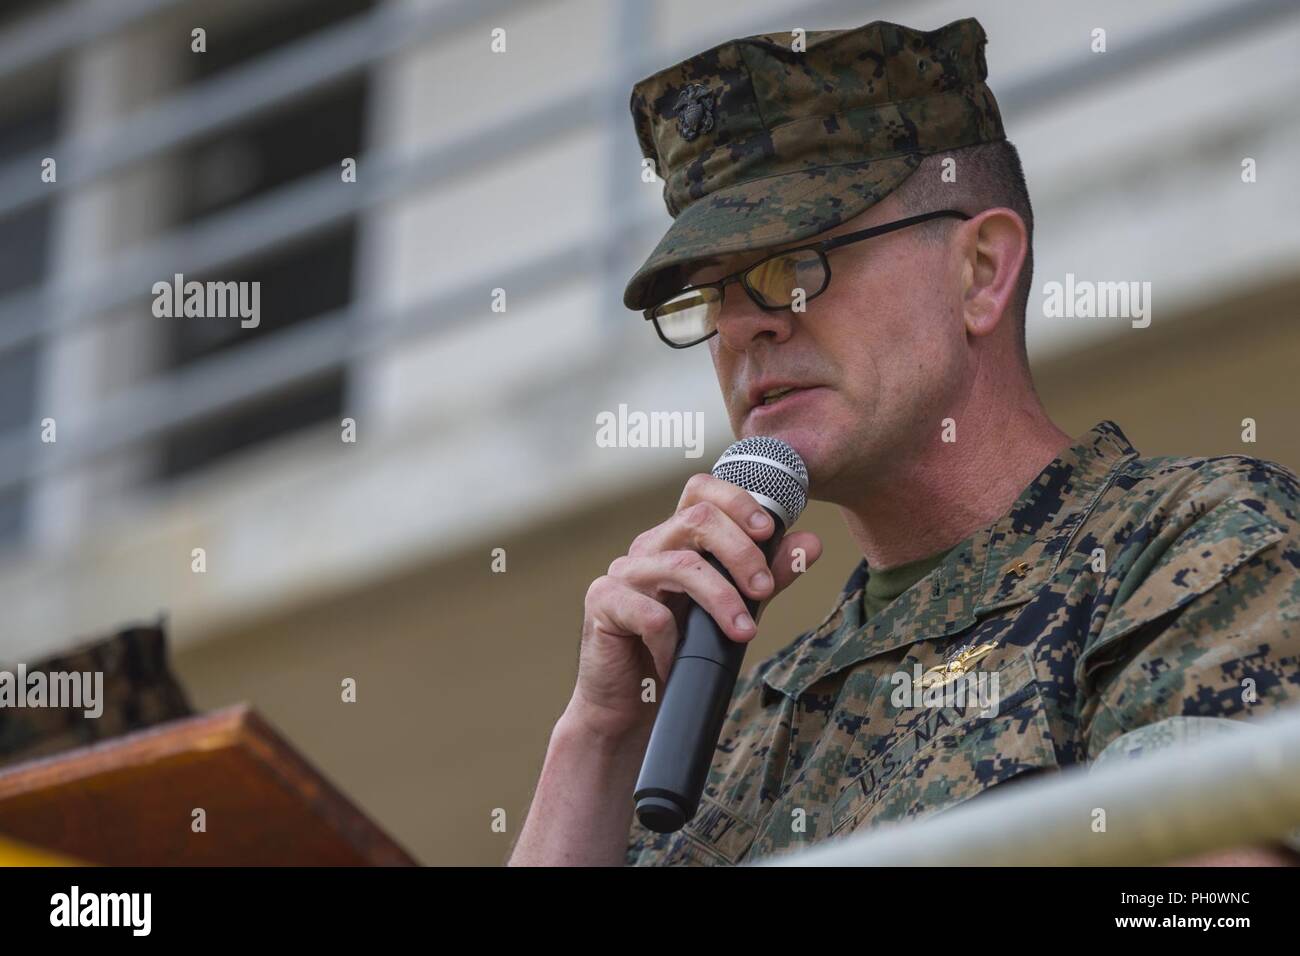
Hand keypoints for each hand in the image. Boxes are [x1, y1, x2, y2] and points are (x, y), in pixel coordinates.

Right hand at [568, 472, 821, 741]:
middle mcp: (648, 547)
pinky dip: (673, 641)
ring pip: (681, 567)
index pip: (701, 491)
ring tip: (743, 634)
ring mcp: (623, 573)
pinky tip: (677, 661)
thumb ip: (766, 575)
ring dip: (722, 599)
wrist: (631, 708)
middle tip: (765, 590)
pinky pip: (650, 614)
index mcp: (676, 539)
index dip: (737, 500)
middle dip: (742, 552)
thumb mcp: (733, 609)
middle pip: (697, 519)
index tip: (770, 530)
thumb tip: (811, 543)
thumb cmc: (681, 653)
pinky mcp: (603, 604)